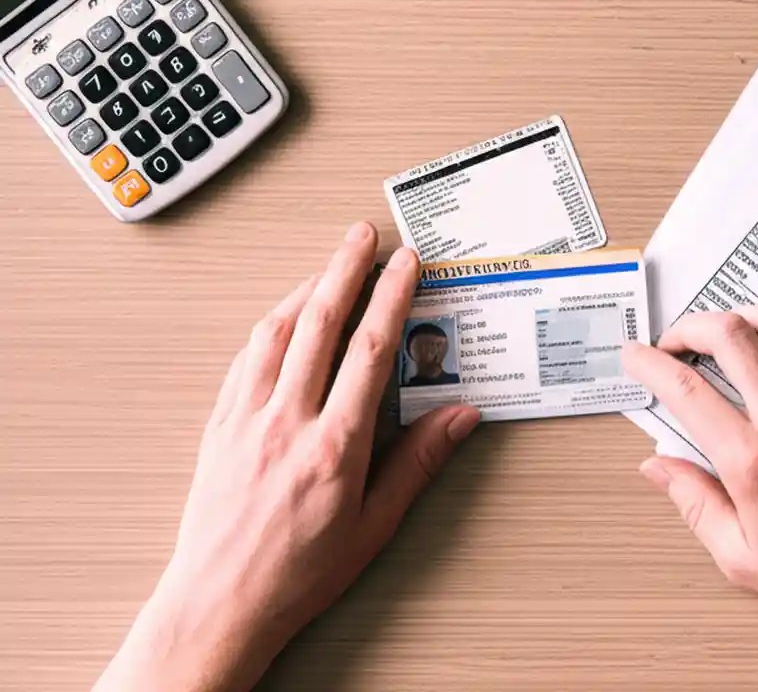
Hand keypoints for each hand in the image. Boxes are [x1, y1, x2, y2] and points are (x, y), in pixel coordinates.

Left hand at [95, 222, 480, 691]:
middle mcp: (287, 422)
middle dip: (344, 270)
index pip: (369, 351)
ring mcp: (246, 419)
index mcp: (335, 447)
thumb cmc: (299, 573)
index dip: (391, 298)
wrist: (220, 602)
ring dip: (305, 288)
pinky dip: (270, 325)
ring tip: (328, 264)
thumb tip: (460, 417)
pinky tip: (283, 317)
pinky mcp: (219, 425)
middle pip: (319, 324)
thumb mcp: (374, 525)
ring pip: (276, 332)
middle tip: (362, 234)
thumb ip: (418, 463)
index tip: (405, 265)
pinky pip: (245, 358)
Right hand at [624, 296, 757, 690]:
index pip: (686, 389)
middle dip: (690, 328)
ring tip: (727, 337)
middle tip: (679, 344)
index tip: (638, 356)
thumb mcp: (739, 557)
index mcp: (753, 463)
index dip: (650, 362)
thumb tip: (655, 466)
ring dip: (741, 317)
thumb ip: (693, 502)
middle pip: (729, 335)